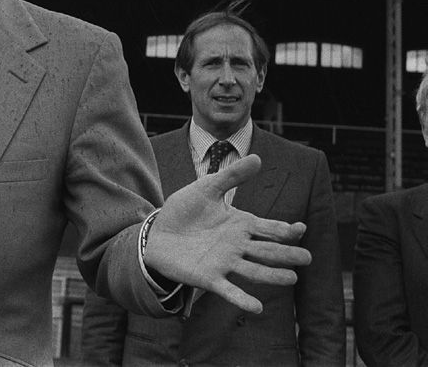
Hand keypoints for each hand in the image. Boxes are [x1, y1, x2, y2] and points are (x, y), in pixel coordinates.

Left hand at [143, 154, 310, 313]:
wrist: (156, 233)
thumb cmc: (184, 211)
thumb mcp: (206, 188)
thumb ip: (231, 176)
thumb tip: (258, 157)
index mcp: (240, 225)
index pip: (269, 228)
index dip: (285, 229)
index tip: (301, 229)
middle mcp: (237, 246)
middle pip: (267, 251)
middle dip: (287, 254)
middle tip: (308, 258)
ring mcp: (224, 263)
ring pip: (254, 271)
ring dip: (273, 276)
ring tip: (292, 279)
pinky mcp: (209, 278)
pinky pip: (229, 290)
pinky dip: (242, 299)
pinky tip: (257, 307)